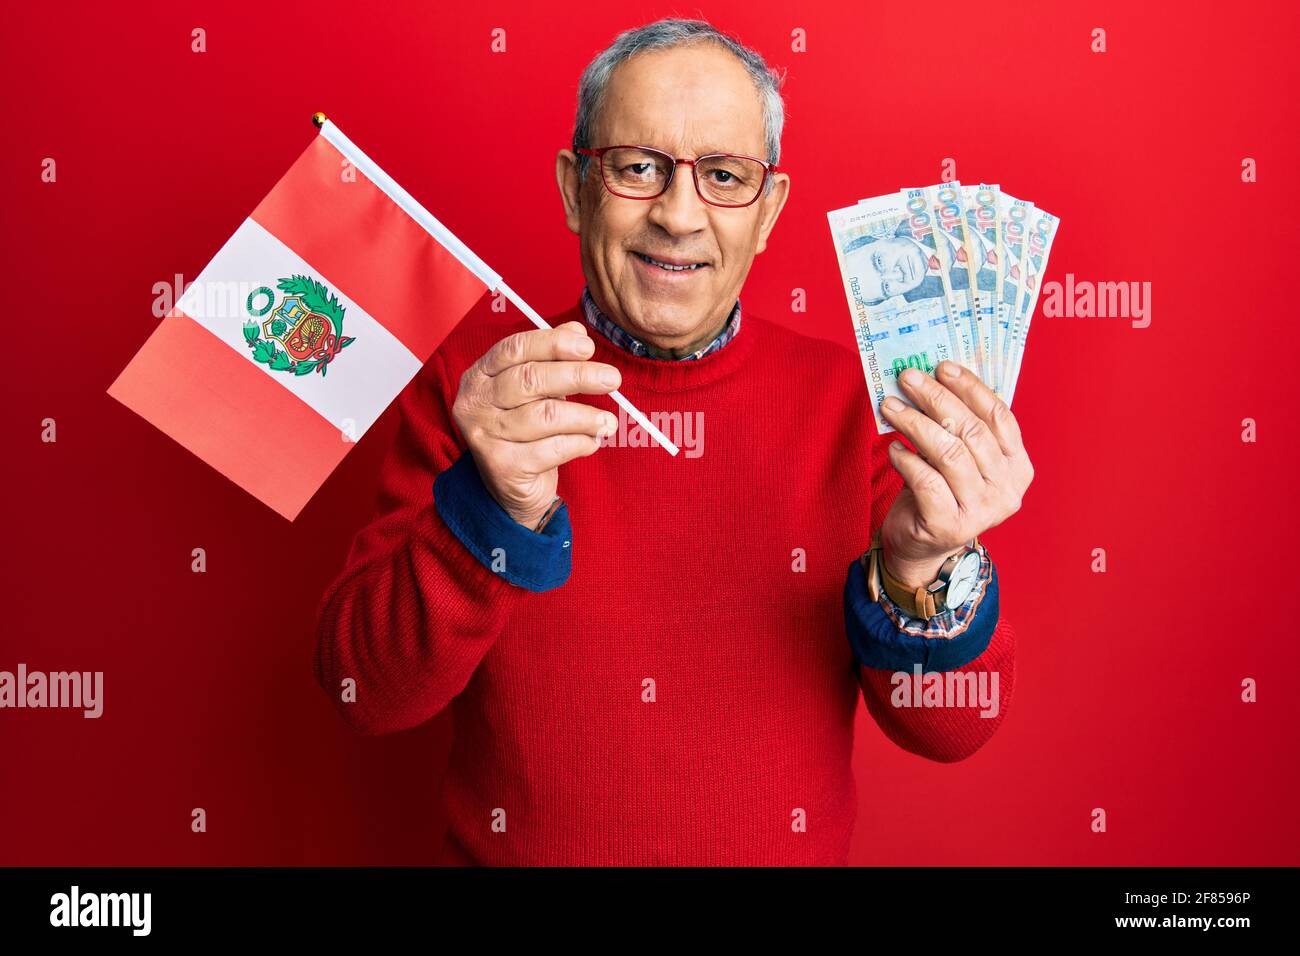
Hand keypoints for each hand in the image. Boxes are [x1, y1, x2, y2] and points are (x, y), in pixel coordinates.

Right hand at [452, 321, 620, 527]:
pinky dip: (580, 443)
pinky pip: (552, 449)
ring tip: (608, 421)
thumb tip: (577, 330)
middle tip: (612, 379)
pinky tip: (592, 441)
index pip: (515, 349)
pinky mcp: (502, 466)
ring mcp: (485, 436)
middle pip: (531, 379)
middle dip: (578, 376)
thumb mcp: (536, 391)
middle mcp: (475, 403)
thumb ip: (552, 359)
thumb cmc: (526, 431)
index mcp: (480, 375)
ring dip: (586, 416)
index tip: (588, 346)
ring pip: (545, 416)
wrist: (511, 489)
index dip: (553, 343)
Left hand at [877, 360, 1033, 588]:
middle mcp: (1007, 490)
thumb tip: (933, 377)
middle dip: (936, 398)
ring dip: (914, 423)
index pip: (999, 417)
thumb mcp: (959, 459)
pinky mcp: (949, 526)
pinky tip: (893, 449)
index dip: (970, 388)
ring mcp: (981, 511)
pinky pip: (925, 481)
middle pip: (971, 431)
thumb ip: (959, 426)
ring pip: (948, 453)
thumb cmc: (940, 492)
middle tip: (907, 378)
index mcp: (1018, 467)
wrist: (921, 546)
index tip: (942, 367)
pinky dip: (906, 460)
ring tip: (890, 406)